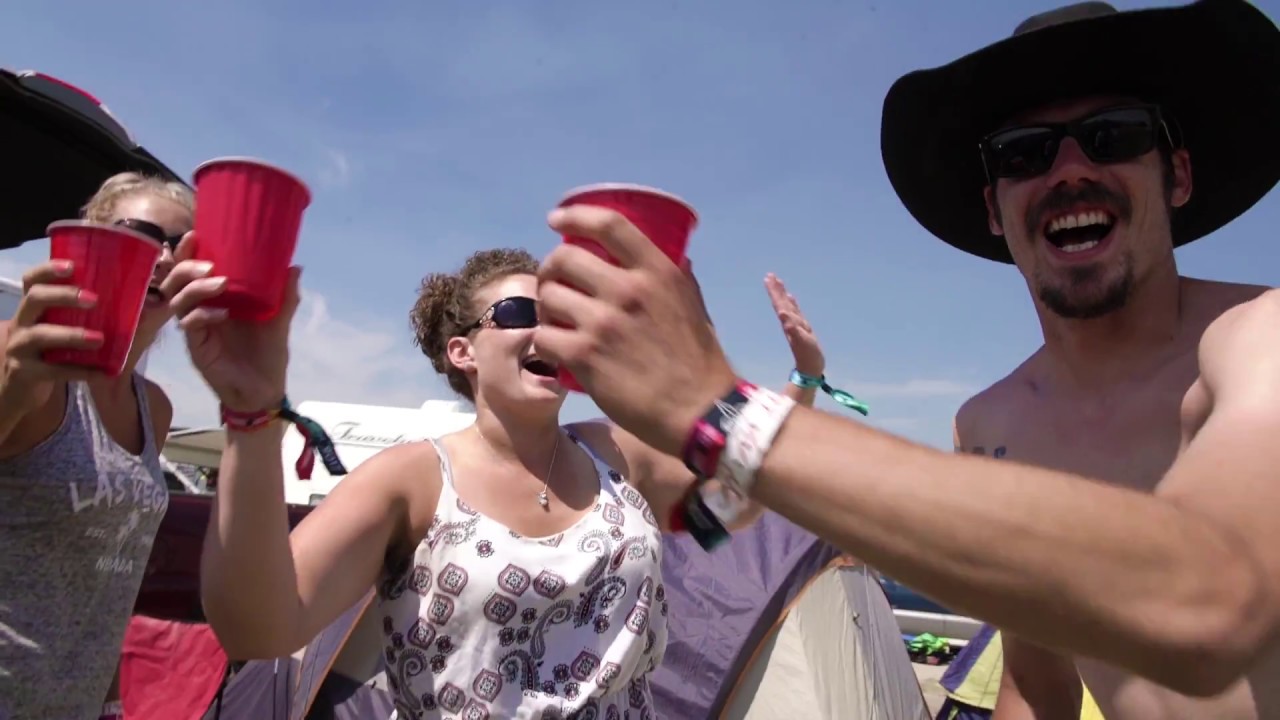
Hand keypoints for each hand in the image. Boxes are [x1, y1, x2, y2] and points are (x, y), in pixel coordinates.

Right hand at [1, 260, 106, 409]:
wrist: (24, 390)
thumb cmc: (52, 352)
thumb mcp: (63, 329)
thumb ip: (90, 315)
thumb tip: (148, 301)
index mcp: (33, 307)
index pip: (33, 280)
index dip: (48, 270)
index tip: (72, 266)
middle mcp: (21, 322)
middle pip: (35, 299)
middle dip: (63, 296)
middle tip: (93, 299)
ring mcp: (19, 347)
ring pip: (40, 335)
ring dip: (72, 334)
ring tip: (99, 339)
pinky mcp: (24, 372)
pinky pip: (53, 370)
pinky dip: (81, 371)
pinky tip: (103, 373)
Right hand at [160, 233, 299, 412]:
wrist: (264, 389)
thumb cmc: (267, 354)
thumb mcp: (279, 321)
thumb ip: (285, 295)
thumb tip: (295, 266)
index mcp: (217, 298)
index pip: (192, 269)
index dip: (188, 252)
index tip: (196, 234)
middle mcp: (201, 309)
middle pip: (175, 280)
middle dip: (186, 266)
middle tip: (209, 264)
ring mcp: (196, 328)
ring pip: (177, 299)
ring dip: (195, 287)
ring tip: (220, 283)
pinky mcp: (196, 347)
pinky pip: (188, 325)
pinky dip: (201, 315)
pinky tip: (221, 315)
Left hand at [535, 206, 736, 455]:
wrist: (699, 412)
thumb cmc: (700, 361)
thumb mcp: (693, 305)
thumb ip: (674, 278)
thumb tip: (668, 253)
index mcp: (658, 272)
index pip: (608, 224)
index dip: (575, 216)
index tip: (557, 220)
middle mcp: (628, 290)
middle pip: (564, 258)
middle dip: (550, 268)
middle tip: (554, 282)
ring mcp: (603, 323)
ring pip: (548, 297)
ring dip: (545, 307)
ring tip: (555, 319)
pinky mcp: (584, 357)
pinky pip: (543, 337)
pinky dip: (545, 343)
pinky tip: (556, 350)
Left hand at [765, 273, 823, 376]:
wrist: (810, 368)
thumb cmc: (808, 356)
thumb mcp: (802, 342)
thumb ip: (793, 328)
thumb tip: (782, 314)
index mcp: (789, 323)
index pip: (780, 304)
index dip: (775, 291)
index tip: (769, 278)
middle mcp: (790, 322)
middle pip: (781, 303)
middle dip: (776, 289)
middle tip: (770, 275)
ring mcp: (795, 325)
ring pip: (787, 306)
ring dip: (782, 294)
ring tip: (778, 282)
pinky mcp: (802, 329)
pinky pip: (796, 312)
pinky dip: (792, 304)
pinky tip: (791, 298)